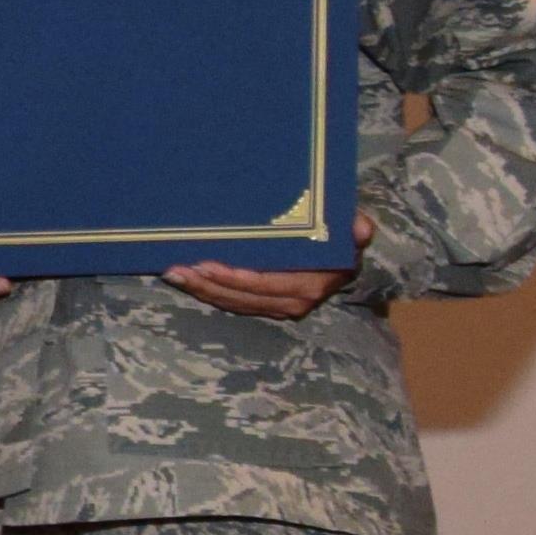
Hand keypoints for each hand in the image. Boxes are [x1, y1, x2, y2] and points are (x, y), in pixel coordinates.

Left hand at [166, 211, 371, 324]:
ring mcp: (280, 307)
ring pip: (234, 303)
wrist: (345, 254)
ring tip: (173, 275)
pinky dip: (211, 294)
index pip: (264, 284)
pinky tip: (187, 280)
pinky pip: (236, 303)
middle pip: (241, 297)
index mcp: (311, 283)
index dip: (233, 278)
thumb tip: (361, 228)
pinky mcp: (268, 305)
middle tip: (176, 270)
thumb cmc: (341, 234)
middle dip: (207, 286)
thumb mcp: (352, 227)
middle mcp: (294, 301)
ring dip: (202, 291)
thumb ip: (356, 227)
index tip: (205, 265)